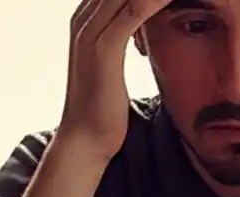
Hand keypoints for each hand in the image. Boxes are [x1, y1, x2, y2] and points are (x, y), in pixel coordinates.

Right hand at [58, 0, 171, 160]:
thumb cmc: (103, 106)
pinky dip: (155, 1)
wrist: (85, 139)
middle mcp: (84, 18)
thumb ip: (122, 37)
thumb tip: (142, 29)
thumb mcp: (112, 64)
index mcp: (86, 19)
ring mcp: (91, 31)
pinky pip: (133, 11)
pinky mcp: (103, 48)